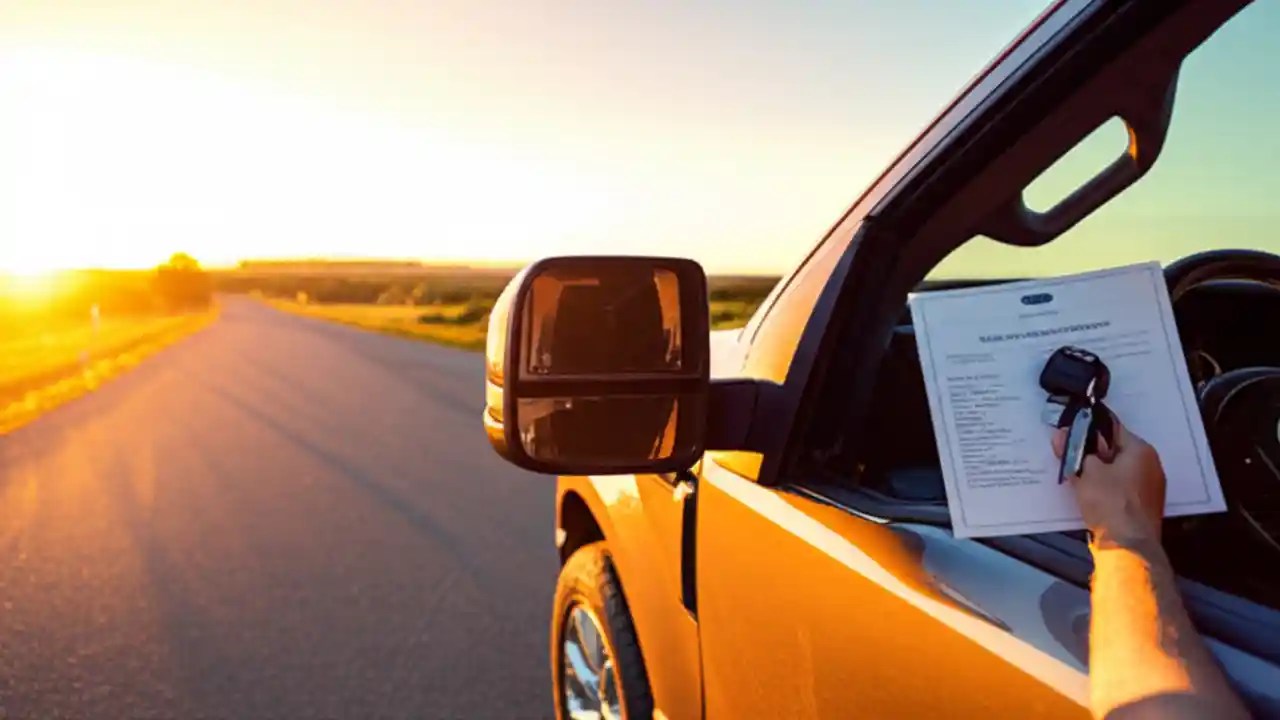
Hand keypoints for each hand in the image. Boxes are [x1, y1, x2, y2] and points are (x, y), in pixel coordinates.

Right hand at [1052, 412, 1166, 549]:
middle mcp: (1150, 465)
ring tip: (1072, 473)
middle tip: (1065, 453)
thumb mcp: (1086, 471)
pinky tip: (1085, 492)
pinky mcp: (1142, 507)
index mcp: (1141, 450)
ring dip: (1095, 471)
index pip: (1112, 427)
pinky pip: (1119, 488)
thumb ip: (1074, 450)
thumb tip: (1063, 434)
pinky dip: (1103, 487)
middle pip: (1114, 450)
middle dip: (1089, 452)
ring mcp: (1148, 488)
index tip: (1067, 430)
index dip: (1087, 427)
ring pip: (1116, 471)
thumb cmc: (1109, 501)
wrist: (1127, 546)